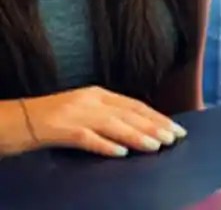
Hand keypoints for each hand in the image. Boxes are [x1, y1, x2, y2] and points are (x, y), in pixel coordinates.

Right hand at [21, 86, 185, 156]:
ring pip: (113, 124)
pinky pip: (86, 137)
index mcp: (96, 94)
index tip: (176, 128)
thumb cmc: (45, 120)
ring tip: (157, 146)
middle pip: (128, 113)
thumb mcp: (80, 112)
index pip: (134, 105)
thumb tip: (134, 131)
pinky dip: (105, 144)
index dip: (157, 117)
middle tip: (174, 138)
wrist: (8, 119)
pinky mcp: (58, 128)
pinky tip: (121, 153)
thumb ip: (104, 117)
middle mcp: (88, 100)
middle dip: (154, 126)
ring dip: (137, 135)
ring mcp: (73, 113)